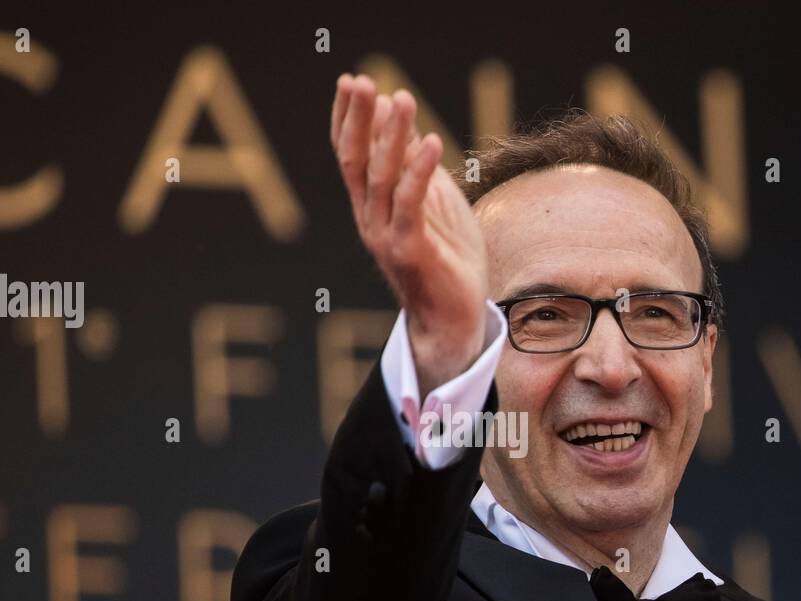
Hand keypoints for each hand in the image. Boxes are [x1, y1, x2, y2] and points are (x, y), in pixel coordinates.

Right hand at [330, 74, 489, 396]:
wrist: (454, 319)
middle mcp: (370, 219)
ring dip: (391, 137)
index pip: (350, 156)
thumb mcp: (433, 201)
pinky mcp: (410, 250)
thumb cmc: (447, 259)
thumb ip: (416, 165)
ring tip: (402, 99)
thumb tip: (403, 118)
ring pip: (382, 178)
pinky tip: (433, 141)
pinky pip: (411, 204)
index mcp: (371, 207)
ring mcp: (386, 236)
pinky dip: (420, 172)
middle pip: (356, 161)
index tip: (349, 81)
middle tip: (362, 80)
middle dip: (358, 119)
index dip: (347, 118)